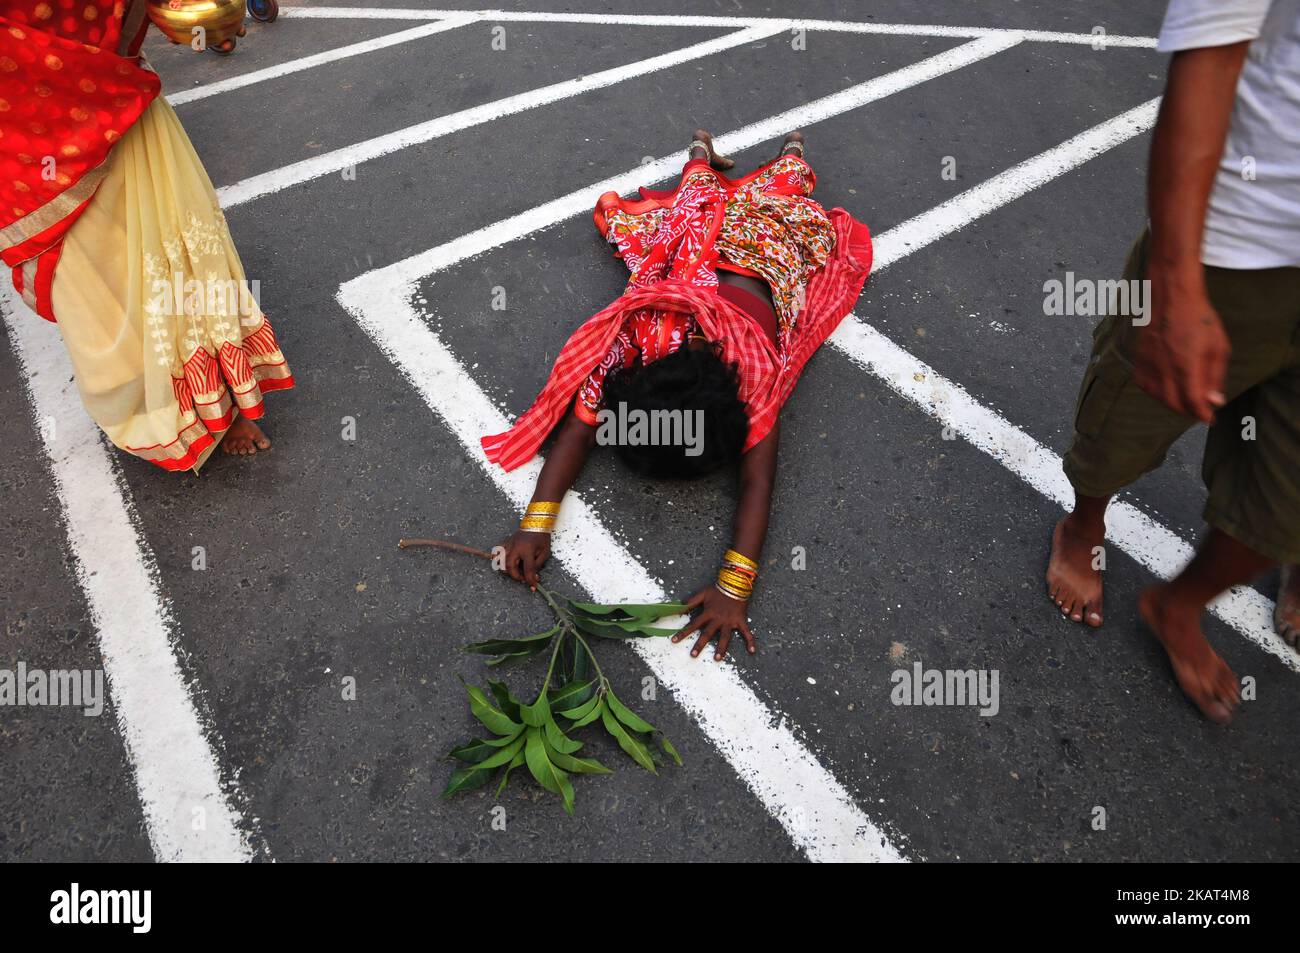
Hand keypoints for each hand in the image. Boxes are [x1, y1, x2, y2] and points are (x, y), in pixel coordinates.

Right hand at [499, 530, 549, 589]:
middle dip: (516, 576)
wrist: (536, 522)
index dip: (530, 580)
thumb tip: (534, 576)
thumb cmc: (542, 537)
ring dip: (507, 569)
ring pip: (501, 560)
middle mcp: (516, 548)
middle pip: (510, 567)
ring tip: (515, 571)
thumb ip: (539, 565)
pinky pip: (497, 551)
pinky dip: (498, 558)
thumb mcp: (545, 552)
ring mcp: (509, 544)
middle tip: (523, 579)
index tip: (533, 587)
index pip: (528, 570)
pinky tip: (504, 562)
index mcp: (527, 550)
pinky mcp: (506, 542)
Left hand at [671, 586, 755, 660]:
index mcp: (708, 613)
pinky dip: (750, 641)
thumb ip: (691, 601)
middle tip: (693, 655)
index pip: (693, 624)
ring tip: (717, 658)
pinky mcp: (740, 621)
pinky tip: (752, 651)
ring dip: (721, 648)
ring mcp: (730, 621)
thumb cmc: (718, 589)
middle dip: (699, 645)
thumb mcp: (703, 593)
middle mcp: (718, 619)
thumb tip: (678, 605)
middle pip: (707, 634)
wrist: (735, 583)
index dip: (683, 632)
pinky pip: (746, 632)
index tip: (674, 640)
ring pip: (725, 637)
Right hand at [1133, 265, 1229, 423]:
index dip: (1202, 414)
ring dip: (1171, 403)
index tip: (1210, 419)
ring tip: (1184, 400)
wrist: (1172, 296)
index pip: (1193, 400)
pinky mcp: (1139, 358)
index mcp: (1186, 363)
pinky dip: (1154, 392)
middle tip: (1198, 411)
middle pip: (1172, 402)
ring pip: (1156, 395)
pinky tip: (1164, 388)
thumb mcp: (1218, 346)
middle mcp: (1164, 366)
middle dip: (1187, 411)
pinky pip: (1143, 384)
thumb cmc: (1200, 319)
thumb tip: (1214, 401)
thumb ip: (1215, 376)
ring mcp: (1148, 362)